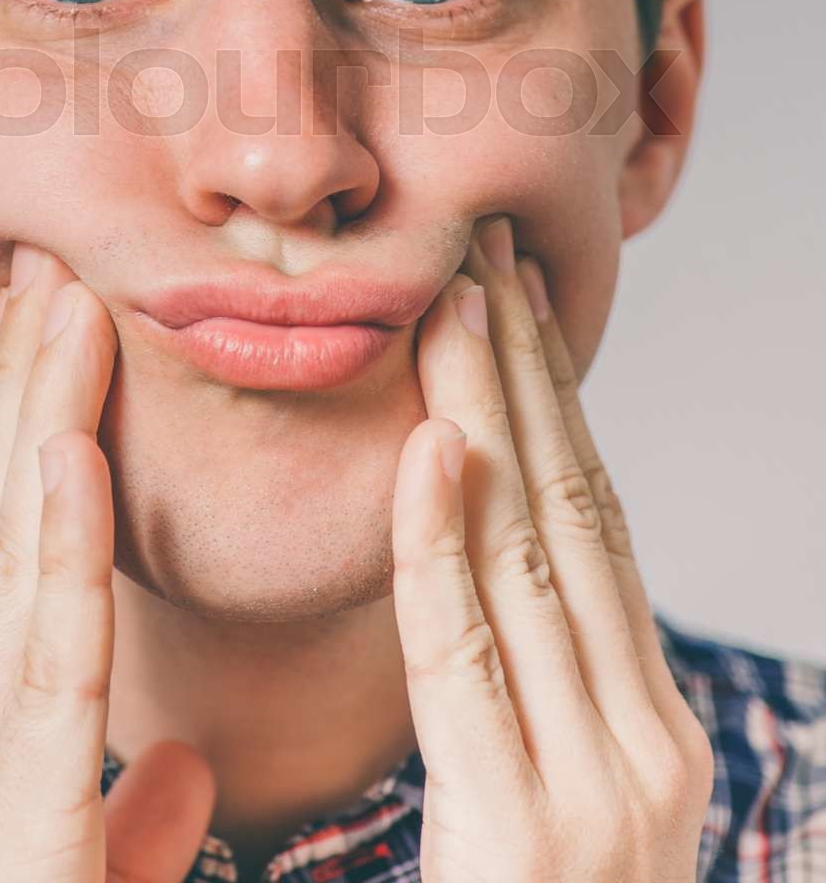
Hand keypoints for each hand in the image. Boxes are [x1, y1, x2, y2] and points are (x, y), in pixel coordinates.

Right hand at [0, 243, 215, 882]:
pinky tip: (67, 458)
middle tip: (56, 276)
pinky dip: (52, 558)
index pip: (14, 578)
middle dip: (25, 404)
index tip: (68, 345)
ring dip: (36, 433)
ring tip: (63, 309)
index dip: (35, 452)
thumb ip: (117, 828)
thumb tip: (165, 767)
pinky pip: (37, 676)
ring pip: (7, 580)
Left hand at [391, 216, 714, 881]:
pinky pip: (474, 661)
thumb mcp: (546, 811)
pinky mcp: (537, 838)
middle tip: (487, 256)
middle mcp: (648, 743)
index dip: (554, 409)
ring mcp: (609, 792)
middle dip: (530, 378)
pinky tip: (433, 448)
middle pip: (574, 516)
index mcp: (646, 730)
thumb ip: (520, 705)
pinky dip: (450, 546)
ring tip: (455, 302)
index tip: (511, 308)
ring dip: (491, 419)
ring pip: (532, 561)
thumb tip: (470, 569)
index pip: (592, 530)